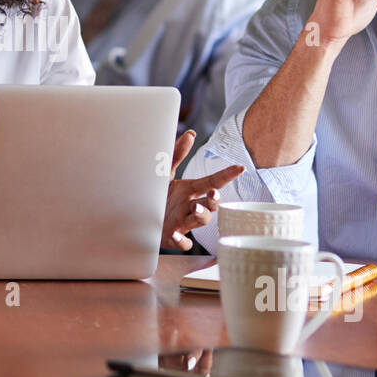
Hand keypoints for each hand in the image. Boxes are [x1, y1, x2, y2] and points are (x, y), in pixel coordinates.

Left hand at [162, 130, 243, 250]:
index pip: (212, 181)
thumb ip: (176, 155)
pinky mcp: (172, 238)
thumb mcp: (165, 174)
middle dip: (214, 200)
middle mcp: (189, 207)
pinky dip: (182, 241)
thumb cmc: (157, 196)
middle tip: (213, 194)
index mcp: (189, 190)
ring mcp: (182, 223)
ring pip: (200, 222)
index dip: (226, 175)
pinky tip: (176, 235)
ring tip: (196, 209)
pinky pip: (182, 243)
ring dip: (202, 216)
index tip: (240, 168)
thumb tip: (191, 134)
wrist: (137, 219)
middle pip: (210, 204)